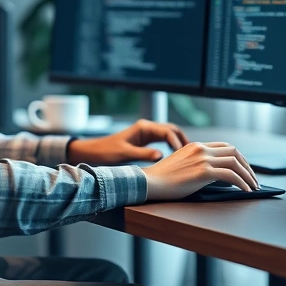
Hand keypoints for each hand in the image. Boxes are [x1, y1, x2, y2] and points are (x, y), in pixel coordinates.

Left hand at [66, 119, 189, 164]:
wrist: (92, 152)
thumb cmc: (106, 152)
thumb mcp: (124, 154)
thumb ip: (143, 154)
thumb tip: (162, 156)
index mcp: (143, 127)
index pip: (167, 132)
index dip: (177, 142)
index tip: (183, 154)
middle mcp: (146, 128)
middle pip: (172, 130)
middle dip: (182, 140)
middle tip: (192, 154)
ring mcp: (146, 133)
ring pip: (168, 135)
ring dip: (178, 142)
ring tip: (187, 156)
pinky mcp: (144, 141)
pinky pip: (163, 141)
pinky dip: (171, 146)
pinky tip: (176, 157)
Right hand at [141, 142, 259, 200]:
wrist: (149, 182)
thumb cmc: (163, 178)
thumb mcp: (182, 164)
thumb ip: (197, 163)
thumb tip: (214, 174)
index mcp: (196, 145)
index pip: (225, 146)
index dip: (238, 158)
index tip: (244, 169)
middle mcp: (201, 149)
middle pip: (234, 152)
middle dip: (247, 166)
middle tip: (253, 179)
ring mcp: (202, 159)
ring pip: (235, 162)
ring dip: (248, 175)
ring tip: (253, 186)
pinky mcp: (203, 172)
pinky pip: (230, 175)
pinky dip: (242, 183)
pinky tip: (245, 191)